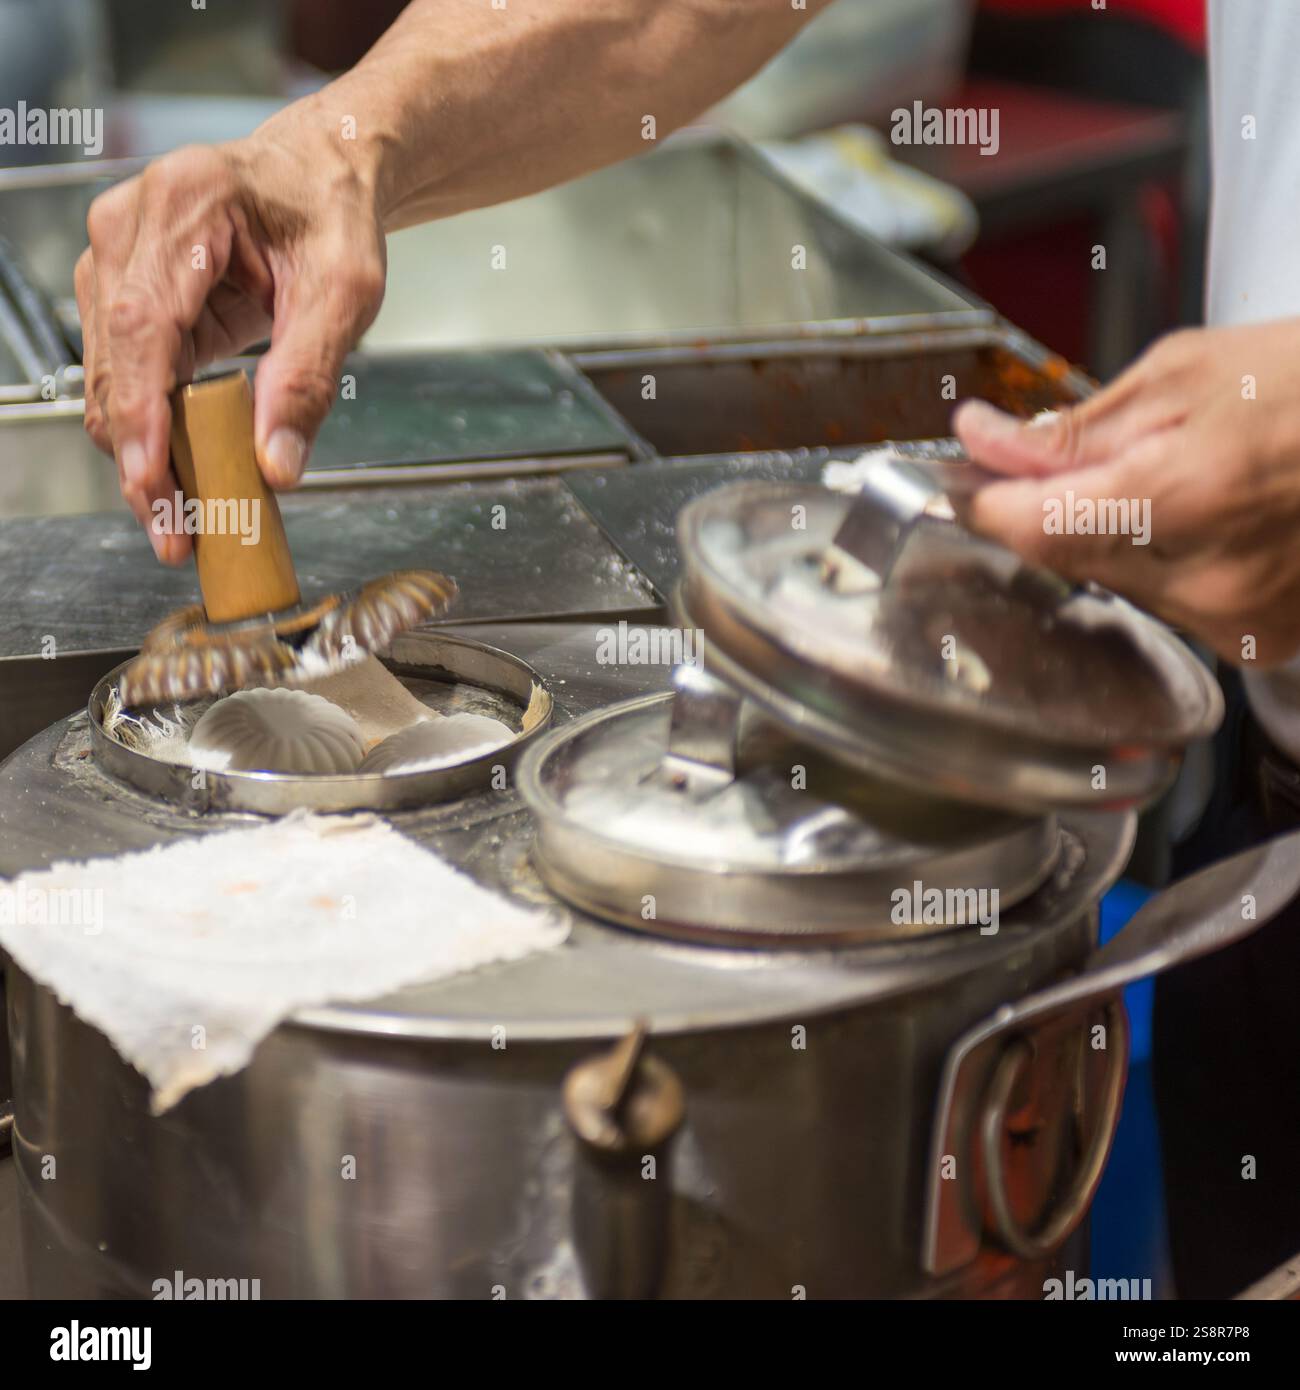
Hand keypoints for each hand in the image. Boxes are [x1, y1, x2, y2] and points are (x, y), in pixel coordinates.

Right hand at [75, 108, 385, 561]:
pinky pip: (124, 371)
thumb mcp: (344, 293)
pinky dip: (149, 427)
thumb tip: (276, 465)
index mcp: (184, 208)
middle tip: (178, 534)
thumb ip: (307, 377)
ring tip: (183, 518)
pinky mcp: (122, 287)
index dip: (140, 416)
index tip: (151, 486)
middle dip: (140, 459)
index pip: (142, 328)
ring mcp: (115, 256)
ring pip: (108, 377)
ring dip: (141, 452)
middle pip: (113, 363)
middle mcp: (129, 227)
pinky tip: (179, 474)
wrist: (319, 174)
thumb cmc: (331, 216)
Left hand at [953, 322, 1299, 667]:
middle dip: (1060, 507)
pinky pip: (1172, 604)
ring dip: (1117, 534)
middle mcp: (1208, 579)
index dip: (988, 501)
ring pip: (1116, 582)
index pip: (1031, 528)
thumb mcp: (1188, 371)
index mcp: (1185, 496)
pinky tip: (1212, 519)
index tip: (977, 474)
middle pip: (1068, 558)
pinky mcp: (1259, 640)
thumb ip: (1074, 427)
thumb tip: (987, 443)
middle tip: (1098, 455)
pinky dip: (1168, 561)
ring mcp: (1237, 619)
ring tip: (1183, 479)